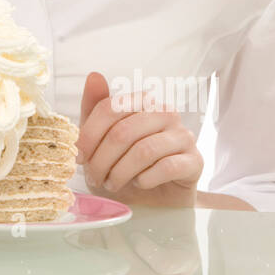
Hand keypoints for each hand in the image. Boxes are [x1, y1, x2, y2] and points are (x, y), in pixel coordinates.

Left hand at [78, 72, 202, 208]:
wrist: (153, 199)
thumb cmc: (125, 165)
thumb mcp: (101, 139)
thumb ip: (95, 108)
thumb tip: (94, 75)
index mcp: (142, 102)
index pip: (110, 109)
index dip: (89, 135)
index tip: (79, 156)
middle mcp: (166, 113)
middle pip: (123, 132)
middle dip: (102, 160)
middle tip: (95, 177)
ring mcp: (183, 135)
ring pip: (144, 151)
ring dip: (121, 173)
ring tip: (112, 184)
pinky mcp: (195, 160)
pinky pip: (167, 167)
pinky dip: (146, 179)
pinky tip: (139, 183)